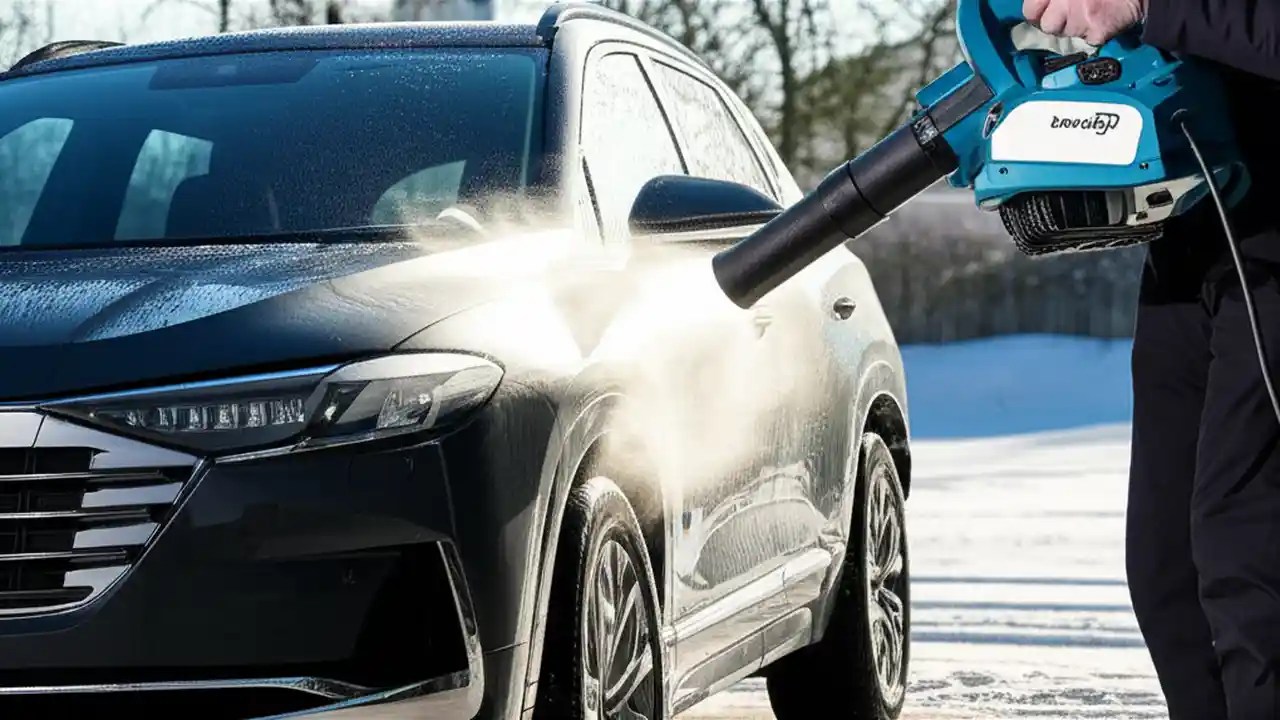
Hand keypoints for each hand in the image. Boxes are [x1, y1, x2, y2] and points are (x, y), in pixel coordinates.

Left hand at [1023, 0, 1144, 45]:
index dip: (1036, 12)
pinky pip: (1086, 40)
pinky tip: (1103, 19)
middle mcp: (1066, 2)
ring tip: (1090, 13)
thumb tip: (1042, 6)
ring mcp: (1080, 18)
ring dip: (1075, 27)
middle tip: (1067, 15)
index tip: (1042, 12)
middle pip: (1046, 26)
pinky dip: (1093, 33)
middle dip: (1055, 23)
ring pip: (1066, 34)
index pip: (1031, 9)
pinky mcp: (1097, 32)